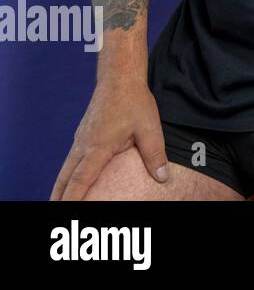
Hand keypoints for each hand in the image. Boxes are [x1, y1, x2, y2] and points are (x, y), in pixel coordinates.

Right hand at [51, 77, 168, 199]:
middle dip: (59, 196)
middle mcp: (83, 145)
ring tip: (58, 201)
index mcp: (98, 147)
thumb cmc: (134, 102)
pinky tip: (71, 179)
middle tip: (54, 211)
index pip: (81, 179)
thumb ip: (155, 155)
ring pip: (65, 169)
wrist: (119, 78)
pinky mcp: (82, 134)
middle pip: (66, 177)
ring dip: (61, 186)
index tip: (65, 210)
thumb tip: (163, 178)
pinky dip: (67, 173)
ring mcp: (80, 139)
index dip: (73, 197)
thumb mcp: (150, 129)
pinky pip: (70, 159)